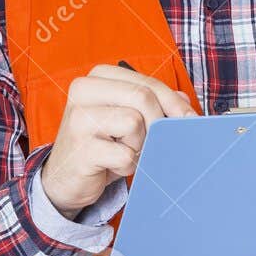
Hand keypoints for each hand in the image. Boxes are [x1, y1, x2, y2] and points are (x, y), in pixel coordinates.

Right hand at [39, 63, 196, 216]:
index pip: (148, 82)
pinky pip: (125, 154)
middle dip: (158, 124)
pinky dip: (127, 166)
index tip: (190, 120)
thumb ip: (155, 105)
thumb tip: (185, 103)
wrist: (65, 178)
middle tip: (152, 142)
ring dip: (139, 146)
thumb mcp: (128, 119)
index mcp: (98, 77)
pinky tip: (112, 166)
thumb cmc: (102, 144)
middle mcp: (84, 90)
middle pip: (143, 98)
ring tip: (123, 152)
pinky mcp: (81, 147)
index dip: (174, 103)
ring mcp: (79, 118)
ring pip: (135, 123)